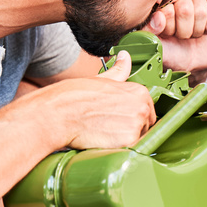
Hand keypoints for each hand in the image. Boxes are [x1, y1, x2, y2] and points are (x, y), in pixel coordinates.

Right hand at [33, 51, 155, 148]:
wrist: (59, 114)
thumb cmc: (75, 97)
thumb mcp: (101, 79)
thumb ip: (119, 71)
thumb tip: (125, 57)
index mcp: (139, 91)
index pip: (146, 109)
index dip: (132, 116)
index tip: (118, 118)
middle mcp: (142, 106)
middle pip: (146, 125)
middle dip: (130, 128)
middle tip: (109, 127)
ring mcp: (137, 124)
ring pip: (139, 138)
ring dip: (125, 139)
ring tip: (105, 133)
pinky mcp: (129, 141)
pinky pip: (131, 149)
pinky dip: (120, 148)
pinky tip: (105, 141)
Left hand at [143, 0, 206, 83]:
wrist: (193, 62)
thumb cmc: (173, 50)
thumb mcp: (157, 44)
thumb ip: (151, 31)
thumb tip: (159, 17)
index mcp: (160, 1)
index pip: (166, 7)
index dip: (170, 26)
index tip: (169, 33)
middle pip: (185, 9)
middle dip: (185, 31)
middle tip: (182, 36)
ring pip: (202, 11)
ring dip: (198, 30)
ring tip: (193, 32)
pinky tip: (206, 28)